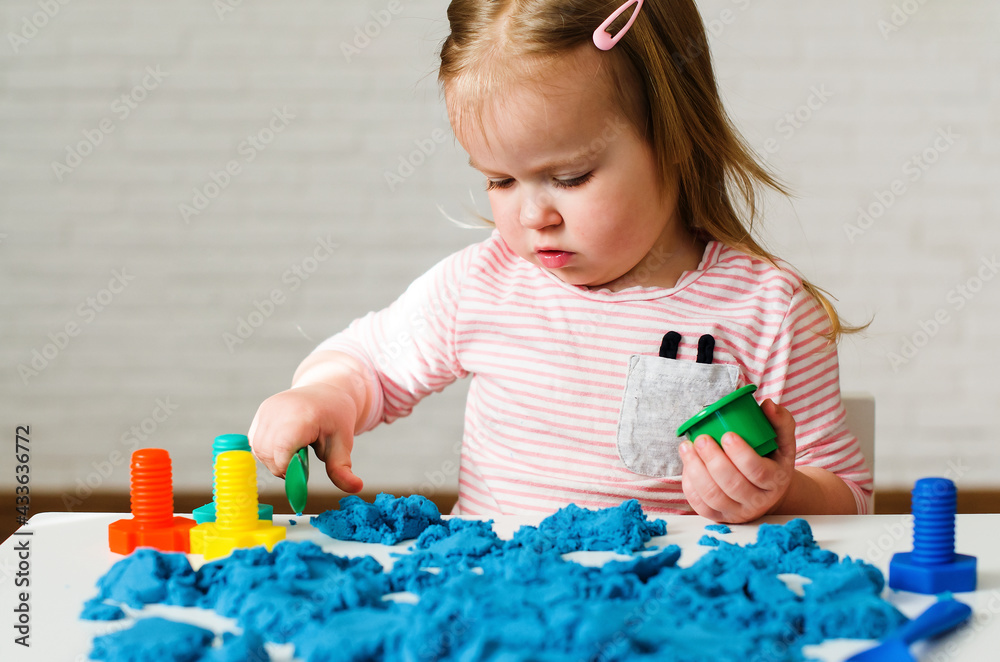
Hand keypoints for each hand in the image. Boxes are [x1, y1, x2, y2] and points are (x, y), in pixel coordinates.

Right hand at [249, 382, 363, 492]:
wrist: (326, 391)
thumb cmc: (335, 417)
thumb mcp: (343, 443)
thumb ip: (342, 469)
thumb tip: (356, 488)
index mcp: (302, 416)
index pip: (282, 449)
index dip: (288, 468)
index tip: (302, 473)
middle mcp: (279, 410)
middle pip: (268, 454)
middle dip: (283, 468)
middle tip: (301, 462)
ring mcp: (267, 410)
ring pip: (259, 451)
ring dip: (274, 461)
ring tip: (294, 452)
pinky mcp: (261, 412)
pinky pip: (255, 442)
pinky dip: (267, 452)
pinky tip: (284, 446)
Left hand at [679, 399, 795, 522]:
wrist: (766, 492)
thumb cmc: (771, 461)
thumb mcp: (783, 443)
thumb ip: (780, 422)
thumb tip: (767, 404)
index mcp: (775, 482)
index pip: (758, 472)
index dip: (741, 455)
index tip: (727, 435)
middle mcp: (757, 501)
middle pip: (733, 484)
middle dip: (713, 460)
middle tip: (701, 439)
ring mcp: (736, 511)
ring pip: (713, 495)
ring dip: (696, 470)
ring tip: (687, 447)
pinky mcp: (718, 516)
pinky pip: (700, 504)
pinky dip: (690, 484)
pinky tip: (687, 464)